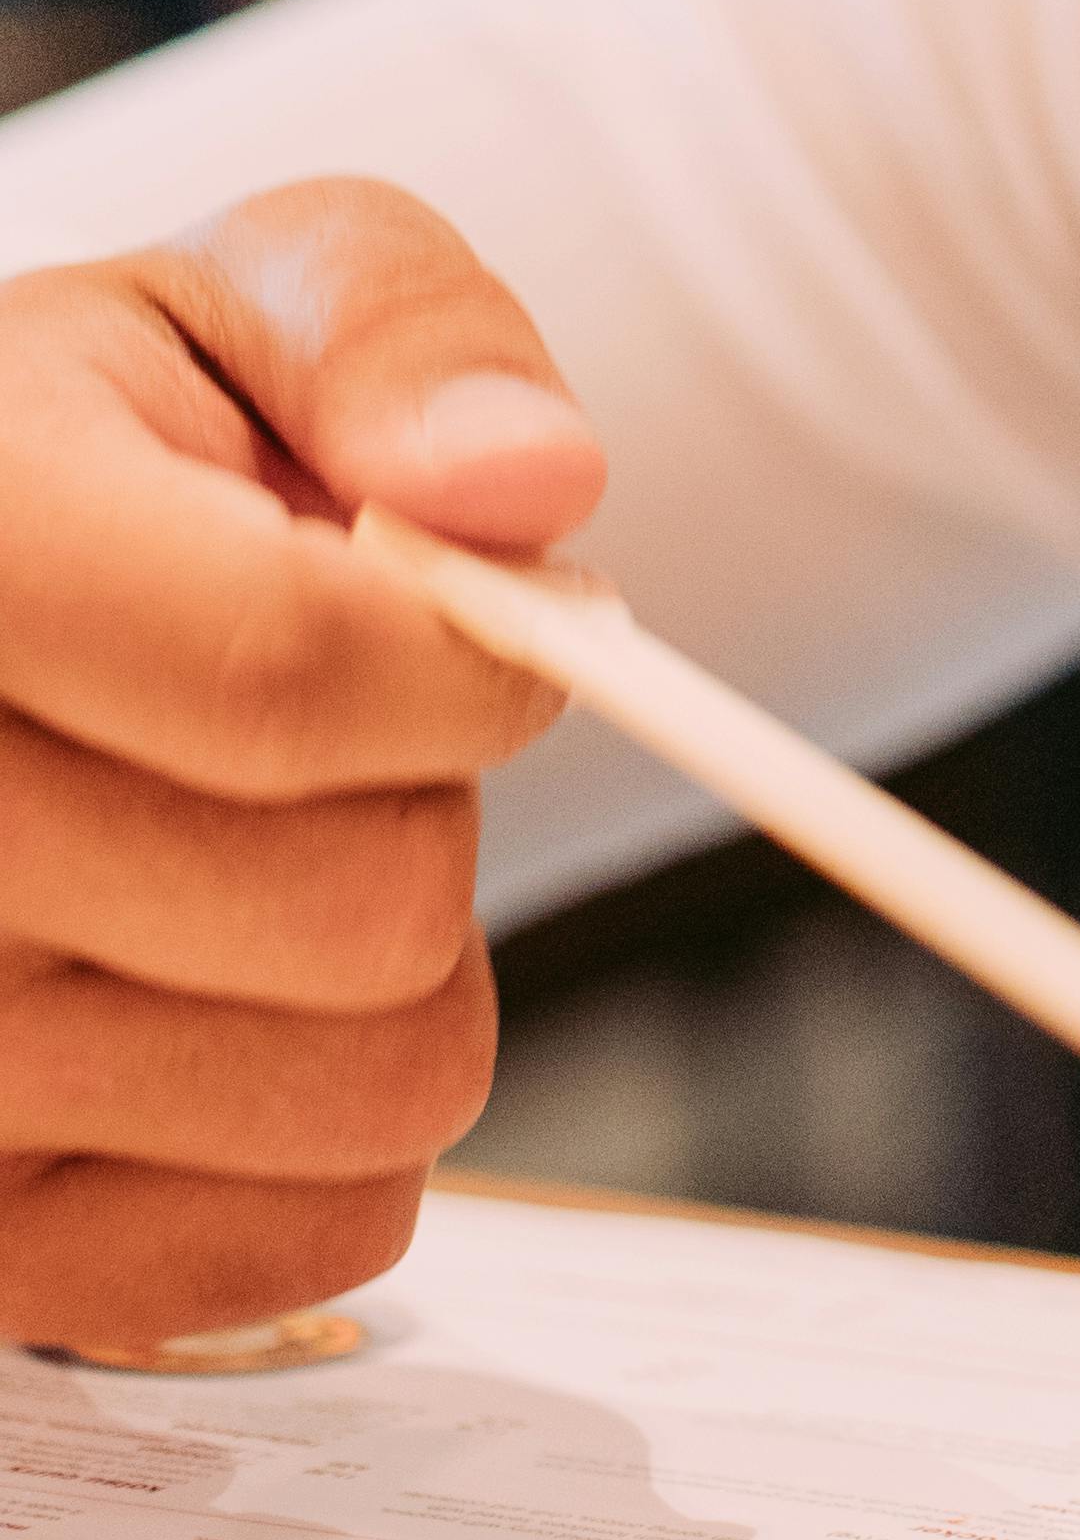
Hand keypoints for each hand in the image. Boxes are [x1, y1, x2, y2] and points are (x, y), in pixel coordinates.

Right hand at [0, 181, 600, 1351]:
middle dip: (417, 797)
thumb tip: (534, 483)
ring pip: (382, 1081)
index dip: (462, 659)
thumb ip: (391, 333)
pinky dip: (339, 1116)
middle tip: (297, 733)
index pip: (285, 672)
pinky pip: (337, 1225)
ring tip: (239, 843)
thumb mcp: (217, 314)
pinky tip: (211, 987)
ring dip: (393, 962)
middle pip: (368, 909)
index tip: (474, 628)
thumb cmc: (85, 465)